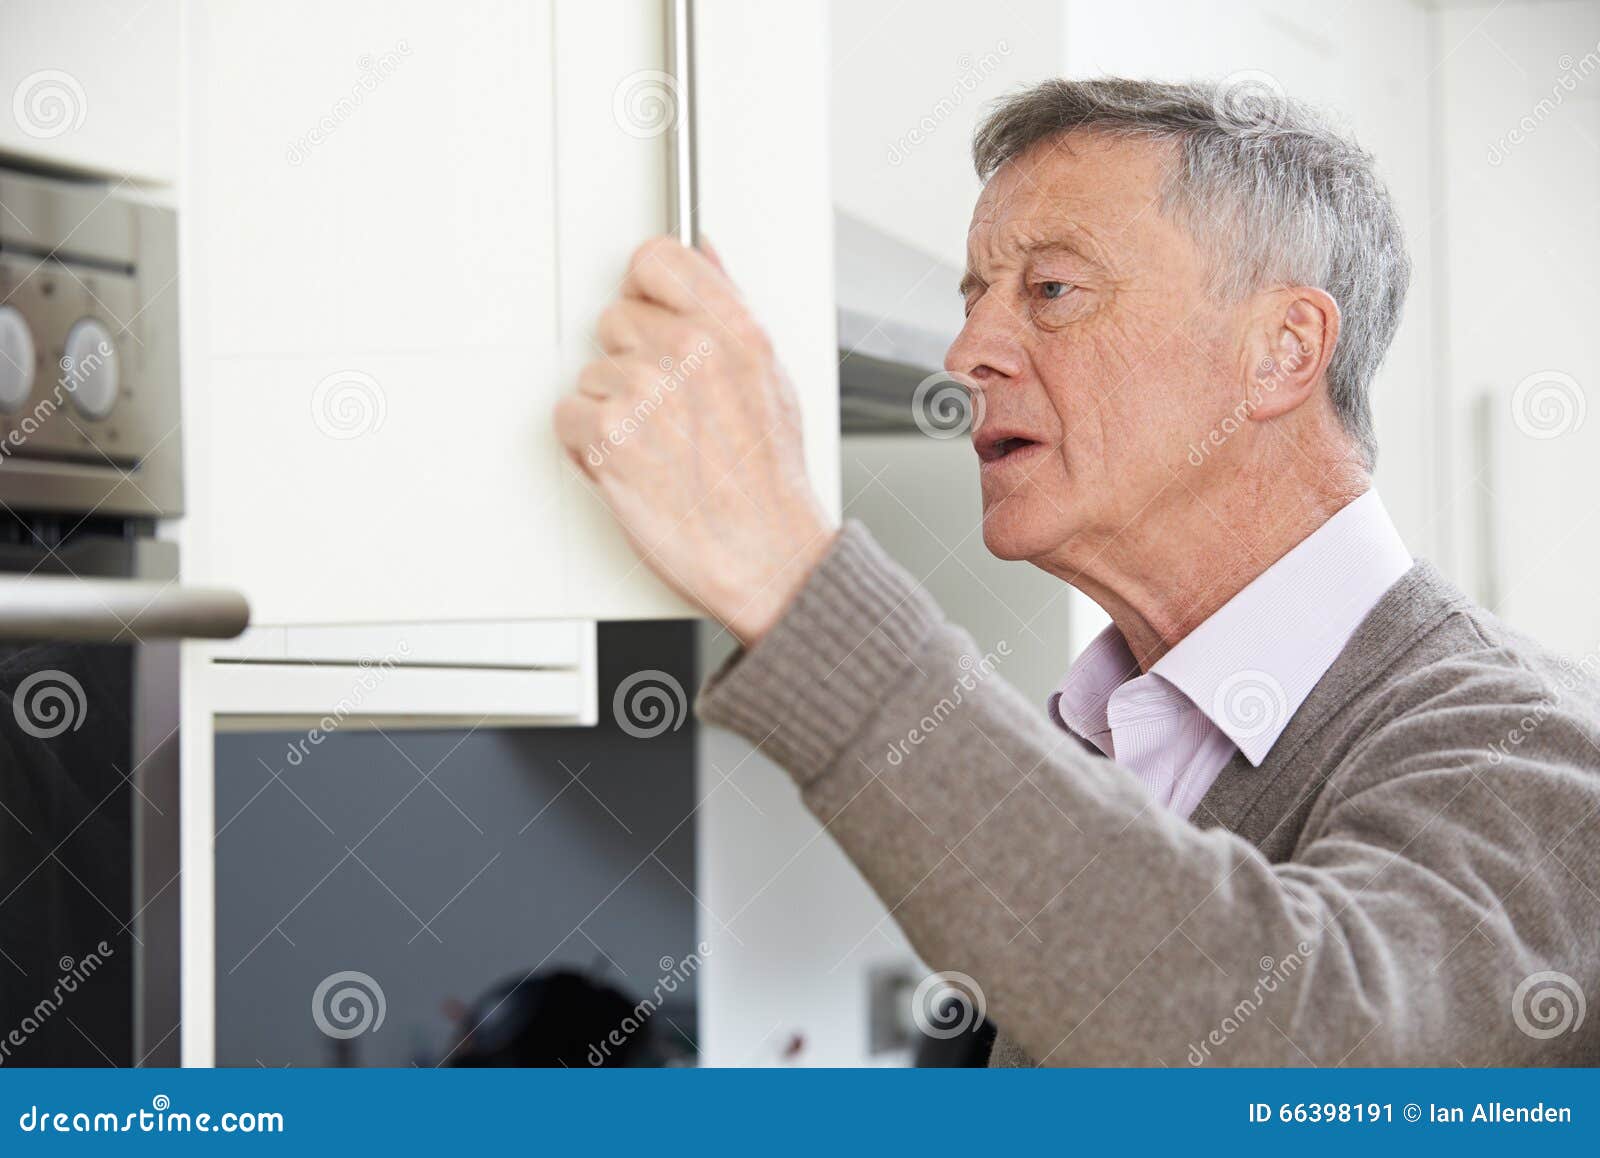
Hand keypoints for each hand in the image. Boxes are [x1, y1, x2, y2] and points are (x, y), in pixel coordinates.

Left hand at [554, 236, 835, 645]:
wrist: (763, 557)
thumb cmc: (767, 482)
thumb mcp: (771, 379)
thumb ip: (729, 310)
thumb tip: (704, 253)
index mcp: (735, 331)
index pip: (657, 259)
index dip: (645, 288)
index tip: (650, 312)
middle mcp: (691, 353)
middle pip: (614, 318)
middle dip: (630, 360)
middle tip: (665, 407)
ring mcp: (645, 391)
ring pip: (591, 372)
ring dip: (611, 408)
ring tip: (657, 445)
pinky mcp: (608, 435)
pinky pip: (568, 415)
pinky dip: (588, 447)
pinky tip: (631, 465)